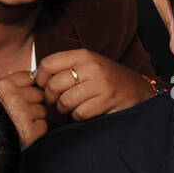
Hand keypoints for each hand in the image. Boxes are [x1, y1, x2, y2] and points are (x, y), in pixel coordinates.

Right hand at [0, 69, 47, 146]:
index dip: (29, 85)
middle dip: (34, 102)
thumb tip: (29, 79)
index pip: (29, 77)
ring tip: (22, 122)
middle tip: (24, 110)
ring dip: (36, 116)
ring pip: (42, 110)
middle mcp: (14, 98)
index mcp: (3, 87)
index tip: (27, 92)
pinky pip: (43, 126)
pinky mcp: (29, 131)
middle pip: (39, 93)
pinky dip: (37, 130)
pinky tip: (26, 130)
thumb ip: (7, 88)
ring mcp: (23, 114)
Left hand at [35, 48, 151, 121]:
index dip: (40, 79)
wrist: (138, 90)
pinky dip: (77, 116)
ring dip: (64, 109)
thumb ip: (65, 68)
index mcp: (84, 56)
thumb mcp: (88, 66)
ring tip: (70, 108)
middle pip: (54, 85)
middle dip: (50, 98)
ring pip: (65, 101)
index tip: (42, 87)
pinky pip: (80, 113)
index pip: (48, 64)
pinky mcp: (107, 101)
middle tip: (55, 102)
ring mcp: (101, 84)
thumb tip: (35, 79)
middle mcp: (92, 67)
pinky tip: (83, 113)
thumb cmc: (107, 80)